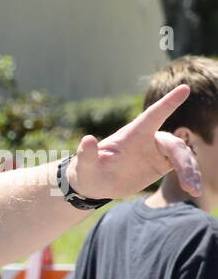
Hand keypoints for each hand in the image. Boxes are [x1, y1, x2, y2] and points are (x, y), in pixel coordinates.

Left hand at [67, 84, 201, 199]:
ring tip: (193, 190)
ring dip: (189, 171)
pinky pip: (183, 166)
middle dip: (183, 161)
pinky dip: (190, 177)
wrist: (94, 186)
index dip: (168, 102)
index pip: (153, 114)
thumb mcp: (84, 165)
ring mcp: (157, 151)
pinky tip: (193, 190)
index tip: (185, 88)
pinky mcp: (162, 164)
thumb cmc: (87, 171)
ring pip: (182, 156)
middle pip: (173, 144)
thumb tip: (87, 139)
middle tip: (188, 183)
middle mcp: (148, 139)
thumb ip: (87, 154)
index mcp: (132, 134)